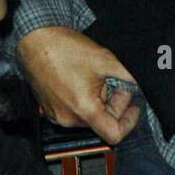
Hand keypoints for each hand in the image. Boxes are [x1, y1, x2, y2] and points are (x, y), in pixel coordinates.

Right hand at [17, 25, 139, 144]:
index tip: (133, 107)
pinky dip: (85, 98)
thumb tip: (139, 84)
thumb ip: (127, 75)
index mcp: (83, 110)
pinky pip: (73, 110)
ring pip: (88, 114)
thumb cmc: (64, 49)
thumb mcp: (104, 59)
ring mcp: (56, 114)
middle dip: (114, 102)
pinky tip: (83, 77)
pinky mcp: (48, 108)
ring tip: (96, 75)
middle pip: (102, 121)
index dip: (129, 122)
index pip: (114, 135)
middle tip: (115, 80)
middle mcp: (68, 119)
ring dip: (99, 99)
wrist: (35, 40)